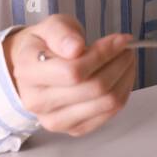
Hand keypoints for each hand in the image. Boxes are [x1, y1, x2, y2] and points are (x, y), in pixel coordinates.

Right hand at [2, 13, 136, 136]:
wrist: (34, 67)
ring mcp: (55, 120)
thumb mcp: (51, 27)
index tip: (120, 40)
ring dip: (125, 77)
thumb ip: (62, 33)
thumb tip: (75, 48)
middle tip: (127, 48)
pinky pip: (109, 113)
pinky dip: (122, 92)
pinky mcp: (73, 129)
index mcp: (29, 72)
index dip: (103, 54)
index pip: (74, 70)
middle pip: (94, 87)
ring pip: (106, 102)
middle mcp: (38, 101)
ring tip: (126, 59)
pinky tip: (121, 76)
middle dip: (119, 63)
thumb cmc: (46, 45)